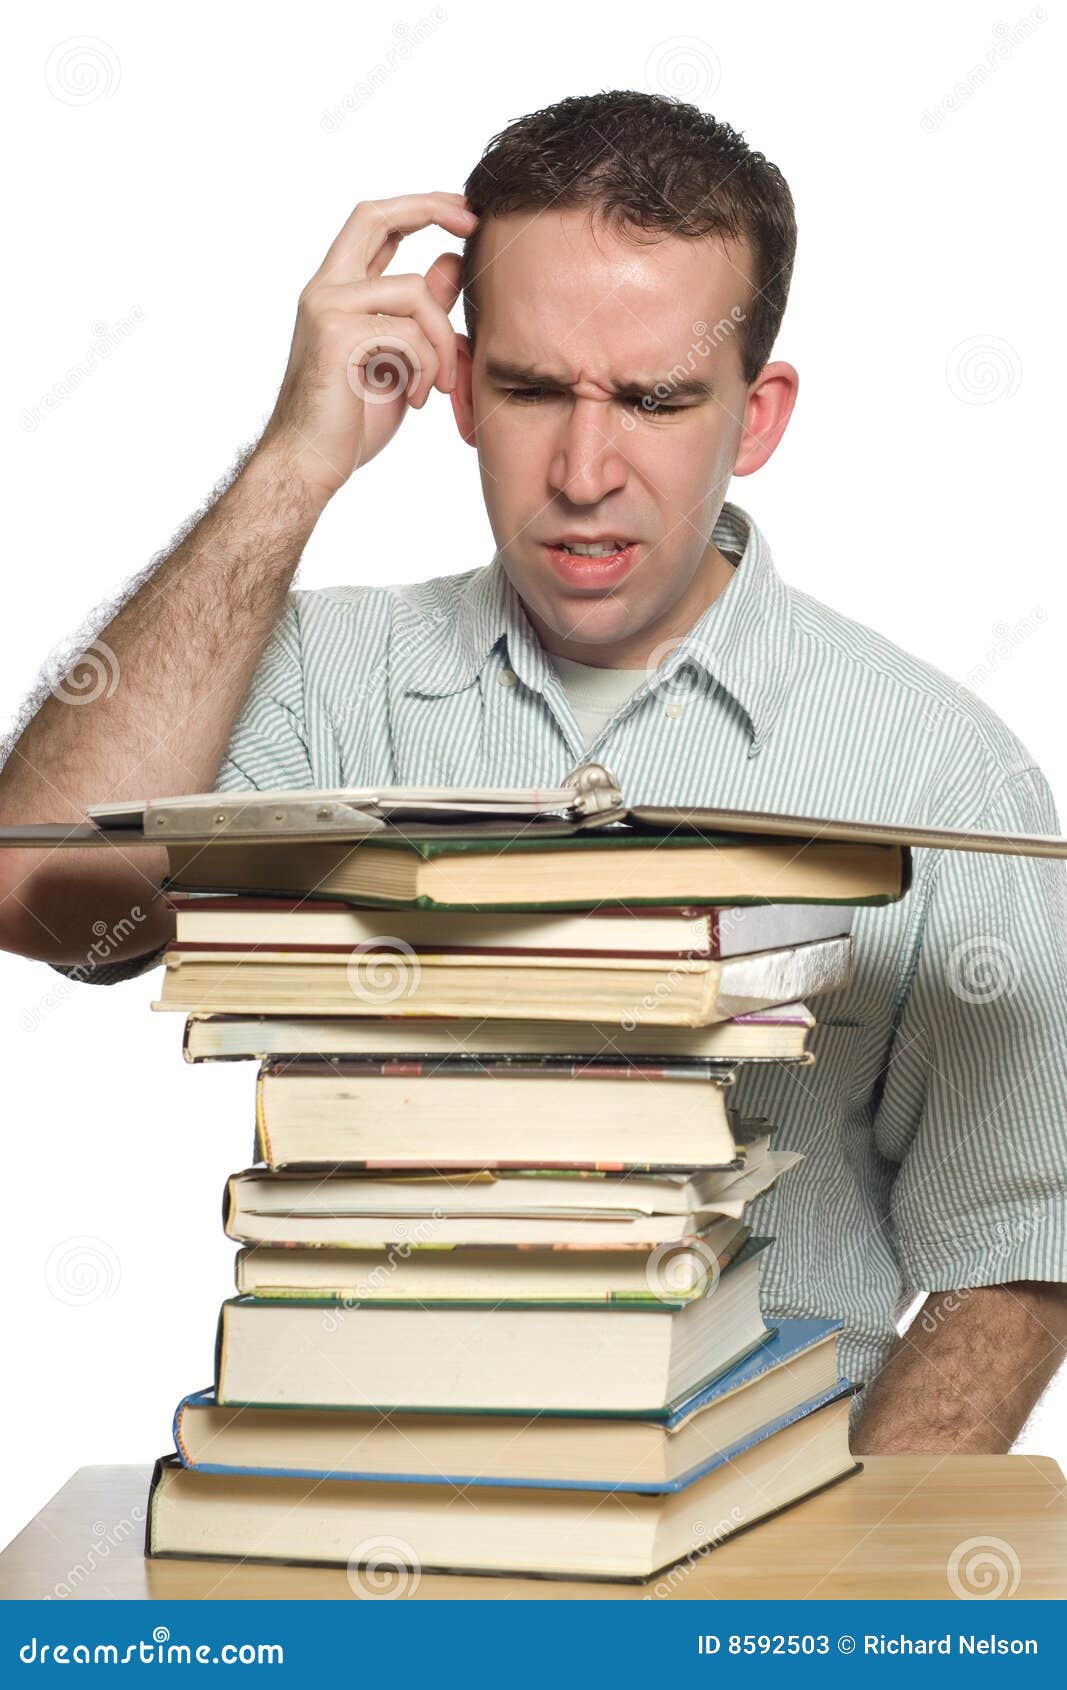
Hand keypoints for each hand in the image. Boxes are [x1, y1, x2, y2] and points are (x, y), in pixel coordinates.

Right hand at [259, 191, 477, 500]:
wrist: (309, 466)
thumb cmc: (350, 422)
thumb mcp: (398, 358)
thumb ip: (420, 313)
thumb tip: (453, 263)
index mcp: (336, 291)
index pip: (373, 223)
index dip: (419, 207)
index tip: (463, 211)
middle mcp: (325, 290)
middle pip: (376, 216)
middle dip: (431, 208)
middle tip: (474, 223)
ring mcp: (327, 308)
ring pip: (415, 292)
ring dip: (444, 341)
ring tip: (440, 385)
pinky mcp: (337, 336)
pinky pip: (410, 334)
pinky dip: (428, 368)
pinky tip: (417, 400)